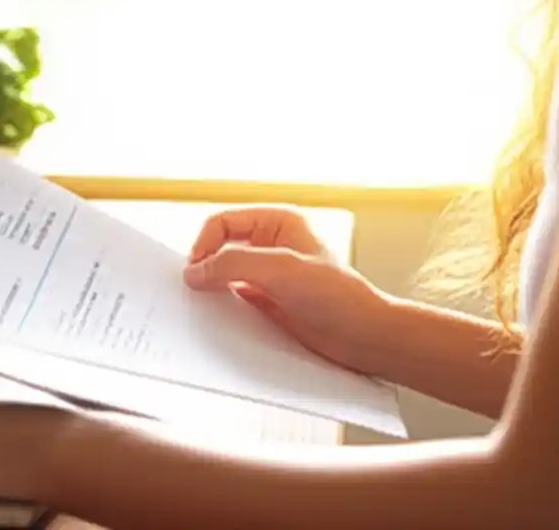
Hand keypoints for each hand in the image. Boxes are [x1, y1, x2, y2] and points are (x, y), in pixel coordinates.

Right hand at [183, 205, 394, 373]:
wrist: (365, 337)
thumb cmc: (339, 297)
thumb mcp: (280, 270)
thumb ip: (233, 264)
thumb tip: (195, 271)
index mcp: (278, 222)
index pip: (223, 222)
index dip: (204, 243)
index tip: (195, 270)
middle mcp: (272, 245)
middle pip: (221, 246)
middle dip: (205, 264)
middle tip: (193, 287)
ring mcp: (270, 274)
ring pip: (225, 273)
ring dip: (213, 286)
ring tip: (204, 302)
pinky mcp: (270, 300)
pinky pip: (234, 297)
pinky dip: (222, 304)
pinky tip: (219, 316)